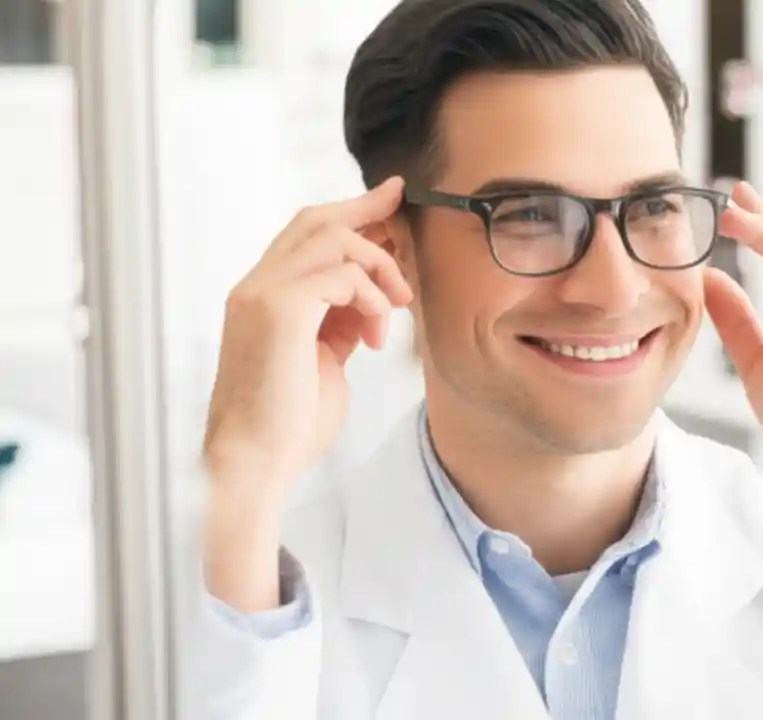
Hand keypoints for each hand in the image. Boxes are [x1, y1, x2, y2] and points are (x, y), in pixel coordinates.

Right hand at [202, 177, 413, 609]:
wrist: (255, 464)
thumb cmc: (288, 427)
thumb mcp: (326, 363)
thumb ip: (340, 326)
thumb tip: (369, 304)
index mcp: (263, 297)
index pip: (305, 236)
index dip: (350, 213)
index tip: (389, 201)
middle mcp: (256, 286)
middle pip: (315, 220)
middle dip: (365, 208)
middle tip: (402, 204)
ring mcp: (261, 293)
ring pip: (333, 238)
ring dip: (378, 267)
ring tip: (397, 307)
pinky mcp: (278, 308)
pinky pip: (341, 275)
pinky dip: (371, 299)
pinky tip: (376, 339)